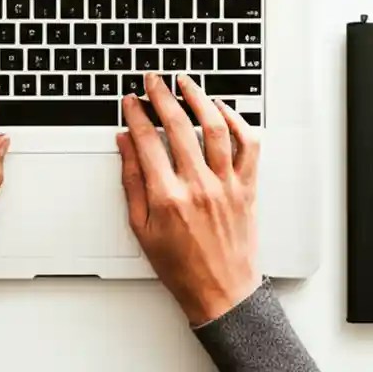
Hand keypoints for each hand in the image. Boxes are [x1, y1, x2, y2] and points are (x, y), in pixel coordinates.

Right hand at [117, 72, 261, 325]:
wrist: (221, 291)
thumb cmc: (181, 266)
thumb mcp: (142, 228)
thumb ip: (132, 181)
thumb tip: (125, 144)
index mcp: (167, 198)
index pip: (146, 141)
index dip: (135, 115)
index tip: (130, 101)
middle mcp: (198, 187)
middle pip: (177, 126)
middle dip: (162, 96)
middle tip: (153, 81)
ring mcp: (226, 184)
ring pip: (215, 127)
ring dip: (199, 98)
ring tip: (186, 83)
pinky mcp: (246, 187)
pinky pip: (248, 145)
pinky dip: (237, 122)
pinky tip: (223, 110)